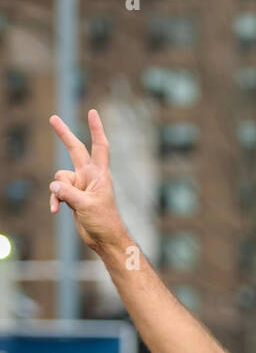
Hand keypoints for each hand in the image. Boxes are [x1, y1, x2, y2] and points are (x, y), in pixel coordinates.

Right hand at [48, 109, 124, 252]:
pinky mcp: (73, 196)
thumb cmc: (104, 222)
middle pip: (75, 150)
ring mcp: (80, 185)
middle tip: (52, 118)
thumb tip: (53, 185)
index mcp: (99, 174)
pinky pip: (57, 191)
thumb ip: (68, 193)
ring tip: (62, 204)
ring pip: (60, 178)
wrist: (105, 240)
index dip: (96, 129)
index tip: (92, 112)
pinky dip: (55, 199)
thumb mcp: (86, 206)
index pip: (99, 146)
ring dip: (58, 191)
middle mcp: (90, 176)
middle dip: (63, 134)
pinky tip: (55, 210)